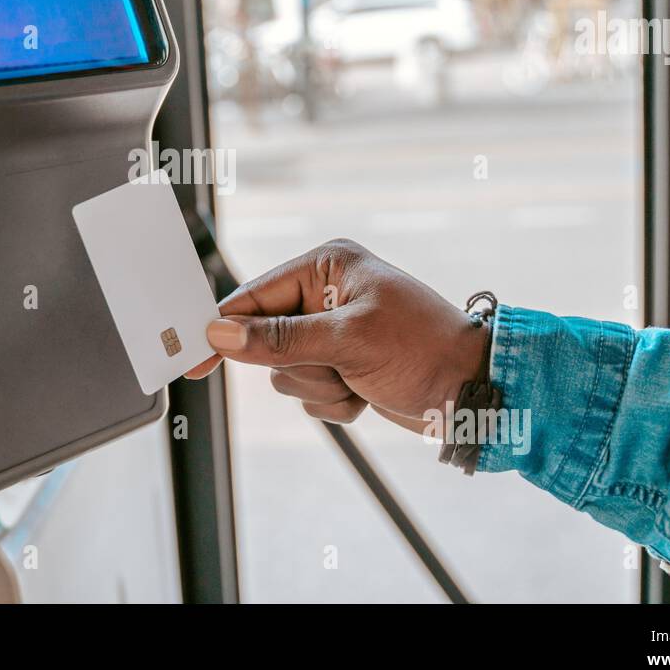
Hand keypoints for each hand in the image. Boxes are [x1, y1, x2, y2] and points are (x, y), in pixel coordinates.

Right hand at [183, 239, 487, 429]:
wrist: (475, 392)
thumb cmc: (423, 348)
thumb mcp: (347, 340)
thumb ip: (279, 339)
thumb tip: (220, 335)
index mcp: (326, 268)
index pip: (254, 296)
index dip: (225, 328)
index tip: (194, 355)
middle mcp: (325, 296)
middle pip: (264, 341)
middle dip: (301, 365)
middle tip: (337, 367)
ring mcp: (332, 334)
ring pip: (284, 373)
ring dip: (320, 387)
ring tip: (359, 379)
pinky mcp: (341, 368)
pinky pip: (307, 394)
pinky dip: (334, 402)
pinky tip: (366, 393)